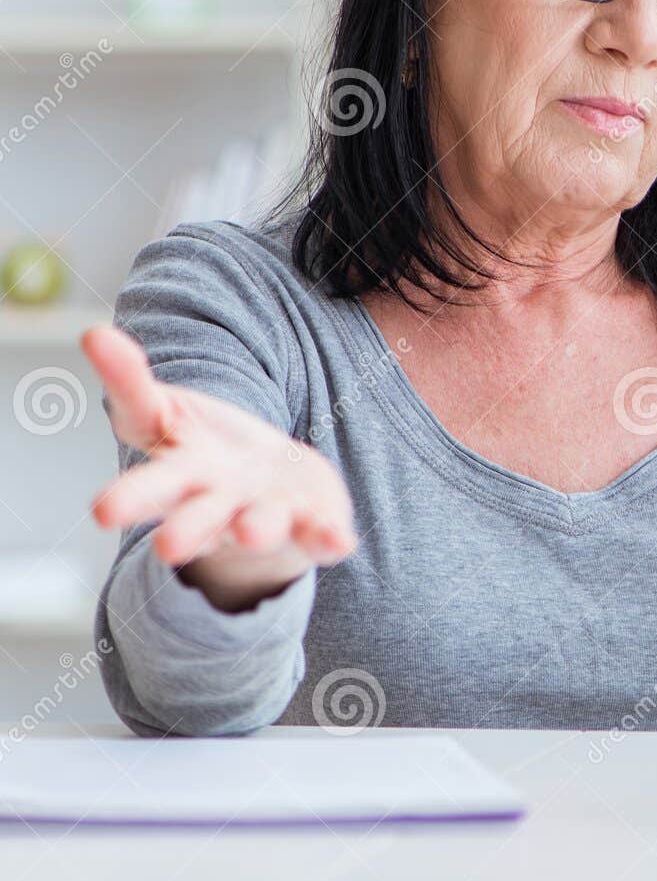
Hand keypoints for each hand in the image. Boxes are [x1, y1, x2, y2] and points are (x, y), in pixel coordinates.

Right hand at [83, 324, 356, 611]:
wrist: (267, 495)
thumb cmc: (205, 454)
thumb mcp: (163, 413)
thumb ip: (130, 381)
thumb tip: (92, 333)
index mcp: (180, 478)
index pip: (149, 486)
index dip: (129, 499)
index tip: (103, 511)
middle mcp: (220, 506)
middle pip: (199, 518)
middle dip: (187, 529)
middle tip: (170, 547)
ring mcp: (266, 516)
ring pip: (260, 525)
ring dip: (258, 529)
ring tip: (254, 533)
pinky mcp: (311, 523)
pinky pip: (321, 535)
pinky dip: (328, 538)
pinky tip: (340, 540)